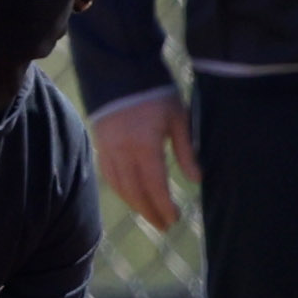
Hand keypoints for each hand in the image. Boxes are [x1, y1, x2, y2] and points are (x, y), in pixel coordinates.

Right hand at [92, 94, 196, 231]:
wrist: (120, 70)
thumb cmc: (156, 92)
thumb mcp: (178, 118)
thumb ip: (186, 150)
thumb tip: (197, 180)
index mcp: (144, 145)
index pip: (155, 185)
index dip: (164, 206)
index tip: (175, 219)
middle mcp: (122, 151)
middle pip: (135, 192)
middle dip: (150, 212)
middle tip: (165, 226)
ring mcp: (108, 149)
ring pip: (119, 187)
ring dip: (135, 205)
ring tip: (151, 217)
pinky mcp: (100, 145)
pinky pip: (108, 175)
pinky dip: (121, 190)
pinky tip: (132, 197)